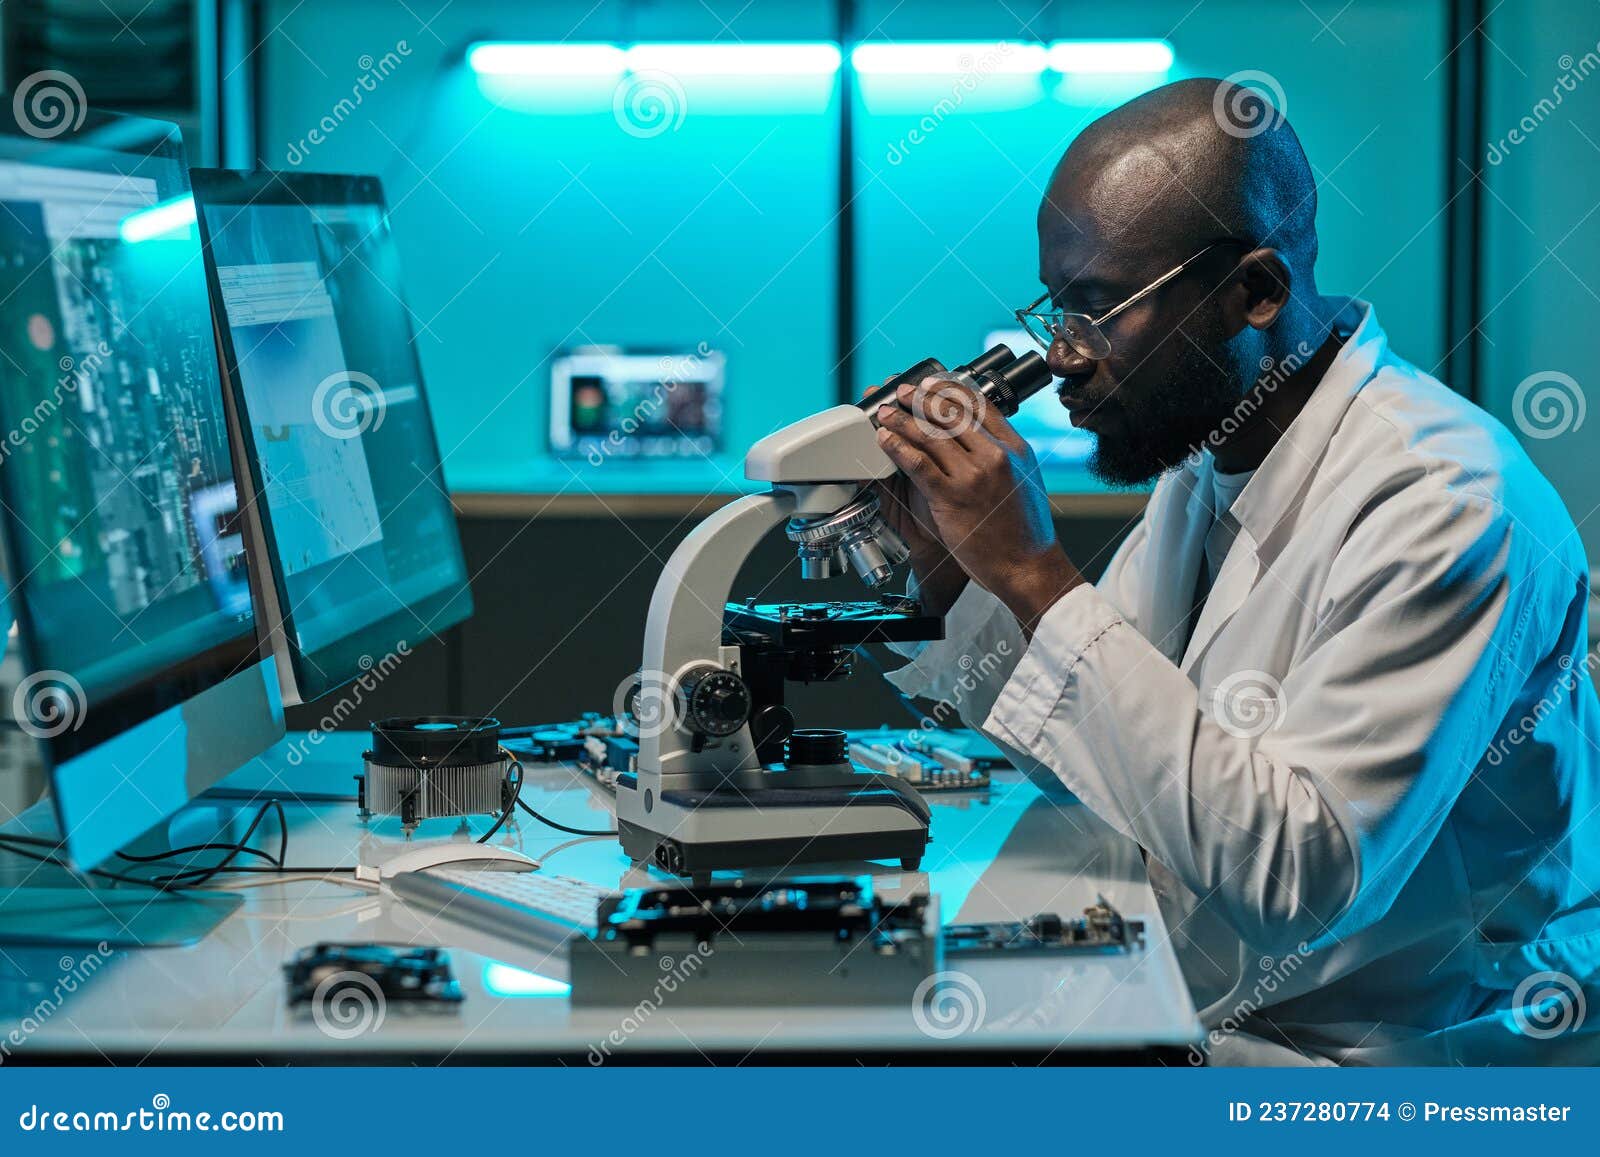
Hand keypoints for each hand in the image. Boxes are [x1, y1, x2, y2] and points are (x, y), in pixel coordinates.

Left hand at [874, 377, 1083, 635]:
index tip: (932, 382)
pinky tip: (886, 440)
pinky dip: (898, 447)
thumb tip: (981, 439)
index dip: (950, 390)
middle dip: (920, 398)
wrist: (1026, 566)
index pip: (980, 405)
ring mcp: (972, 475)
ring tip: (885, 412)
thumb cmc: (1024, 532)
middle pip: (950, 414)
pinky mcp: (951, 497)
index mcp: (1015, 449)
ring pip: (930, 435)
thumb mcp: (1025, 481)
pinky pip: (918, 463)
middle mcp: (994, 456)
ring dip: (902, 419)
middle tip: (902, 391)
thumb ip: (1003, 456)